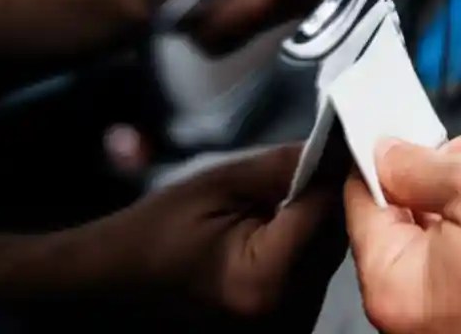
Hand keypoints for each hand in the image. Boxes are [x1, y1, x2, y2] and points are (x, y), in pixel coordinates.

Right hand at [88, 142, 344, 328]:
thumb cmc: (162, 230)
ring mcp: (289, 326)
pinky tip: (275, 235)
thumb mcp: (219, 182)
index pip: (325, 212)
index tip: (334, 144)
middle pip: (334, 238)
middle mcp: (286, 313)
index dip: (332, 173)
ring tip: (278, 205)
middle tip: (304, 169)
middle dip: (325, 198)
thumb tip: (337, 148)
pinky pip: (314, 276)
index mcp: (266, 278)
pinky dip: (304, 250)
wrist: (124, 282)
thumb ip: (283, 166)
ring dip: (316, 225)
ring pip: (328, 257)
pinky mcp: (289, 327)